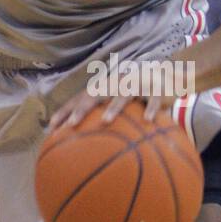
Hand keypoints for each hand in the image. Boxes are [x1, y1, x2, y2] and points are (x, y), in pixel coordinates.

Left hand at [47, 73, 181, 133]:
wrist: (170, 74)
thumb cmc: (140, 95)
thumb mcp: (122, 103)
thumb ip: (106, 120)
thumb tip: (89, 147)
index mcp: (106, 87)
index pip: (81, 98)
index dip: (65, 110)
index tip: (50, 127)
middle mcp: (118, 83)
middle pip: (95, 94)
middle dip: (82, 109)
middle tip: (70, 125)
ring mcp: (137, 84)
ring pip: (123, 95)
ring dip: (113, 107)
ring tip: (105, 122)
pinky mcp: (157, 88)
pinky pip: (153, 100)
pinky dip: (151, 109)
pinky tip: (147, 121)